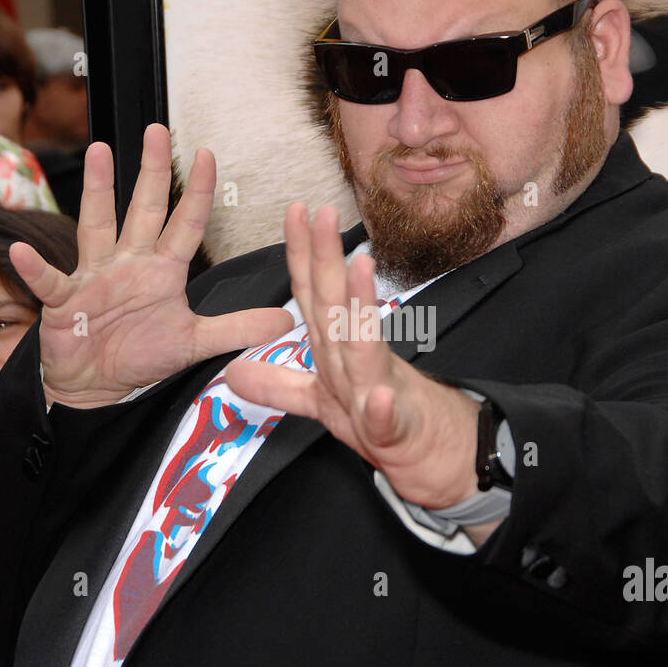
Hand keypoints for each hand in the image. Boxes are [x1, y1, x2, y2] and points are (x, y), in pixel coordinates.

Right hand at [8, 124, 295, 408]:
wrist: (98, 386)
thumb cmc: (141, 356)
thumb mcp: (194, 343)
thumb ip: (236, 328)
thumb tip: (283, 322)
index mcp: (162, 270)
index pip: (185, 223)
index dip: (196, 192)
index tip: (207, 154)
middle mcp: (129, 263)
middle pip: (142, 209)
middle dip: (150, 170)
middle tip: (156, 129)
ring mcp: (95, 276)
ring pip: (97, 226)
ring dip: (98, 191)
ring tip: (98, 152)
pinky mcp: (65, 300)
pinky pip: (49, 280)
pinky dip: (35, 268)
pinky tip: (22, 252)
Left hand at [222, 203, 483, 510]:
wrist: (435, 455)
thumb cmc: (382, 420)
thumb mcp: (321, 403)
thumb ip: (279, 386)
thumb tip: (232, 374)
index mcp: (335, 351)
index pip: (313, 296)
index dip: (301, 254)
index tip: (295, 210)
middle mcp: (355, 361)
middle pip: (337, 306)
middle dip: (328, 260)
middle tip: (324, 215)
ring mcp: (377, 391)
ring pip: (365, 349)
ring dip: (361, 309)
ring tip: (359, 267)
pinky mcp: (395, 429)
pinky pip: (385, 418)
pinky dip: (381, 407)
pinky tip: (378, 395)